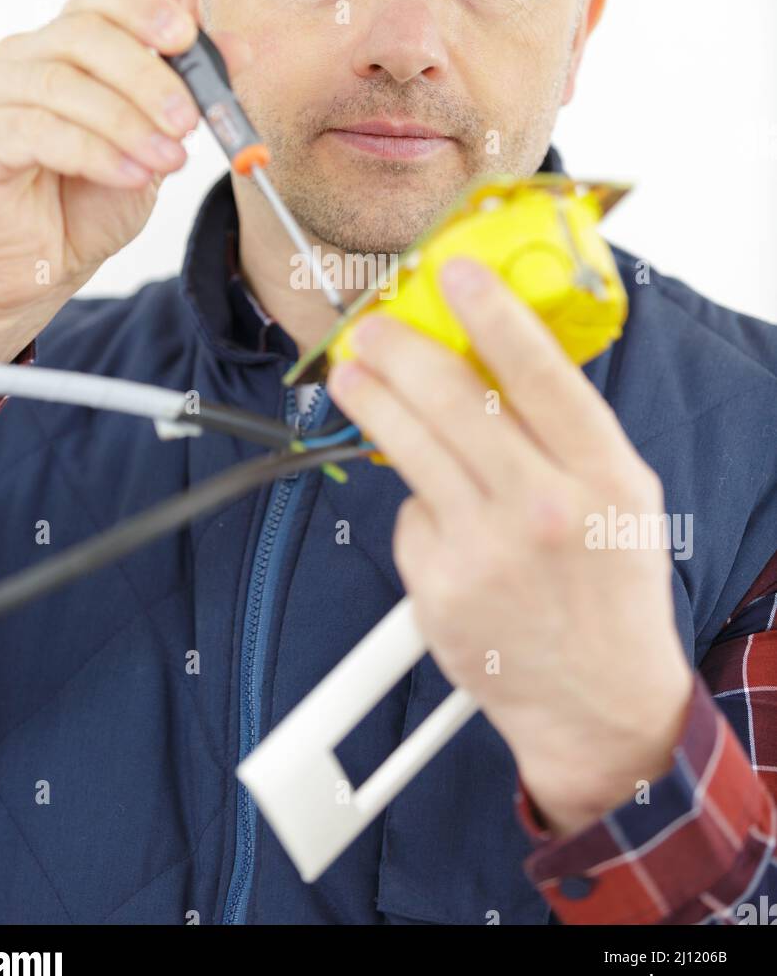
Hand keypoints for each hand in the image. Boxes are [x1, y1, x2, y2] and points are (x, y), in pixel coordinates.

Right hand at [0, 0, 251, 350]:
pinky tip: (131, 176)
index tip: (187, 39)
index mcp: (66, 45)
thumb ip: (189, 93)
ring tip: (169, 160)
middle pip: (84, 34)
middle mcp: (23, 56)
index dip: (144, 8)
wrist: (37, 269)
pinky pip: (39, 132)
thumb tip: (241, 46)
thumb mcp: (155, 143)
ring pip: (62, 84)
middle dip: (148, 77)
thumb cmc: (86, 203)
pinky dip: (95, 153)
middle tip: (191, 120)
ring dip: (127, 122)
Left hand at [327, 255, 694, 835]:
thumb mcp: (620, 495)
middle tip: (374, 326)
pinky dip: (419, 511)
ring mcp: (485, 552)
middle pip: (451, 399)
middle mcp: (542, 508)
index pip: (540, 372)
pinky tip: (446, 528)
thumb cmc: (611, 585)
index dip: (489, 312)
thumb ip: (566, 430)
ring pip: (408, 446)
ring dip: (371, 399)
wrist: (602, 702)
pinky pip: (411, 519)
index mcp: (602, 474)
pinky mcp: (439, 588)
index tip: (452, 273)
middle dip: (400, 348)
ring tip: (355, 376)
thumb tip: (493, 357)